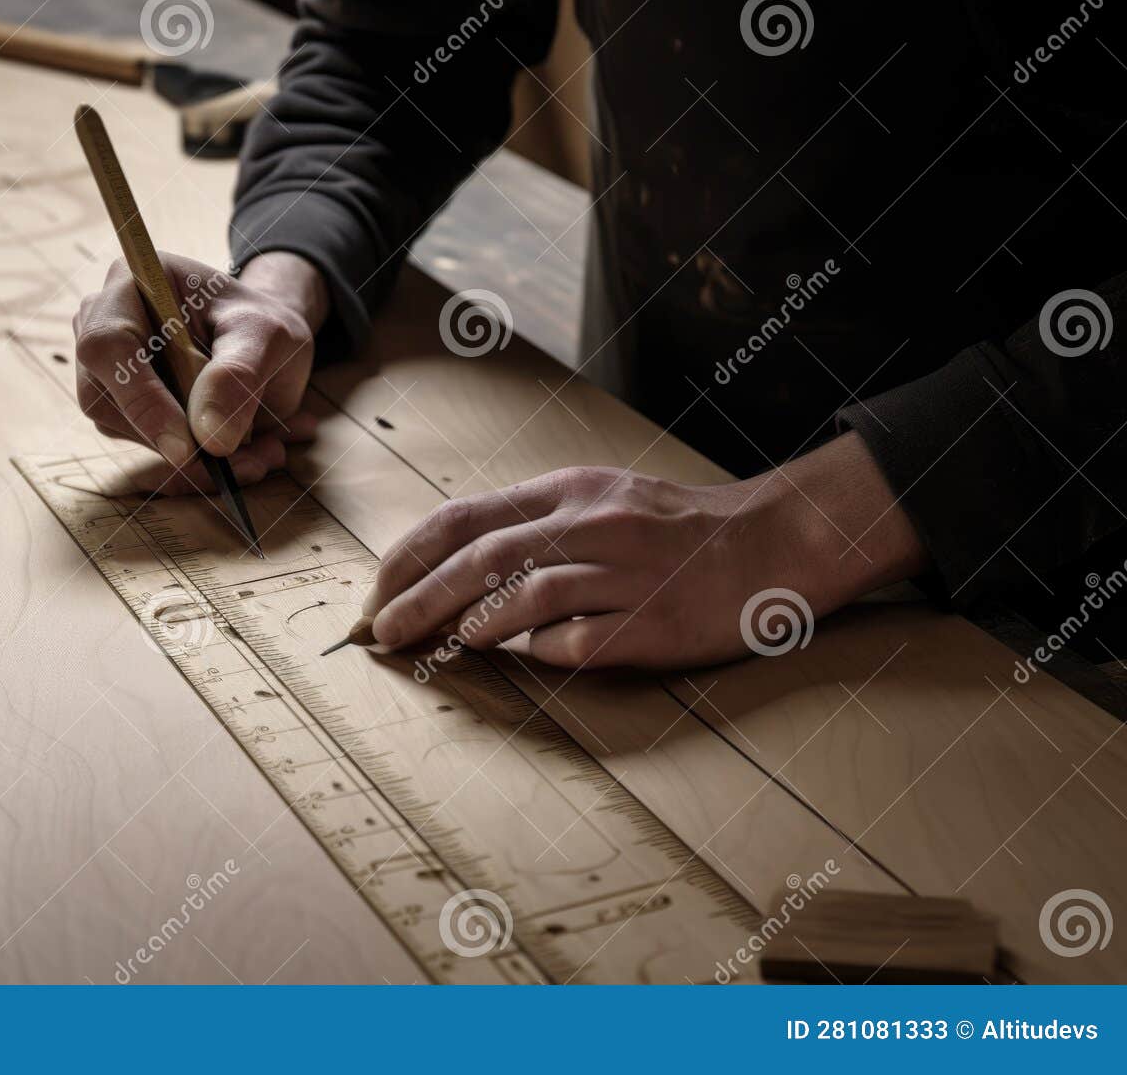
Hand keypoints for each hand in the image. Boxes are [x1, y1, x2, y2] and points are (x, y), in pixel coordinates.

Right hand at [74, 251, 328, 491]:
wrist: (263, 342)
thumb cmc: (260, 324)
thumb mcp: (267, 335)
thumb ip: (239, 374)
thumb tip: (210, 437)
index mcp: (131, 285)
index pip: (109, 345)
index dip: (141, 399)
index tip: (187, 448)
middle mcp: (101, 326)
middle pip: (107, 399)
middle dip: (176, 440)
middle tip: (245, 461)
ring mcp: (104, 372)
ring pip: (127, 432)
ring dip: (195, 459)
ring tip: (261, 454)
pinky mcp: (120, 411)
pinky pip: (147, 449)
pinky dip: (197, 465)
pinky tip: (244, 455)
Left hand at [361, 433, 927, 670]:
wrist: (771, 544)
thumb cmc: (674, 530)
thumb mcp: (599, 502)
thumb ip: (532, 530)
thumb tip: (451, 573)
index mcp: (569, 492)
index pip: (464, 518)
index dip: (410, 557)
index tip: (377, 592)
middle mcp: (592, 524)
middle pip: (481, 557)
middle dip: (417, 596)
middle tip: (379, 631)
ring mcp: (623, 574)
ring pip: (524, 594)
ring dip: (465, 623)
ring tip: (433, 646)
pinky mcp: (652, 622)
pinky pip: (579, 641)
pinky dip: (538, 650)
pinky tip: (515, 657)